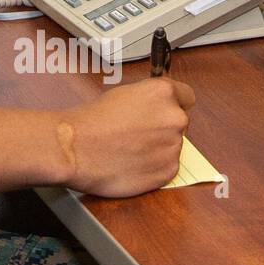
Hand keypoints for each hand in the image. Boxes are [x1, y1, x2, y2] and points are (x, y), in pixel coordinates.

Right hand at [57, 77, 194, 196]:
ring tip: (129, 150)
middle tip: (137, 133)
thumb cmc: (91, 121)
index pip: (187, 96)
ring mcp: (174, 146)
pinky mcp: (168, 171)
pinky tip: (131, 163)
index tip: (163, 111)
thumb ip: (147, 100)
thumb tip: (153, 110)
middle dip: (162, 128)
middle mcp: (174, 118)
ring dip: (157, 149)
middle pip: (179, 122)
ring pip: (172, 146)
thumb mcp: (121, 94)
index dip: (173, 104)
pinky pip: (167, 167)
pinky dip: (153, 167)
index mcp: (163, 93)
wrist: (76, 148)